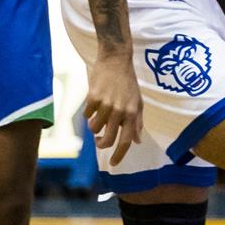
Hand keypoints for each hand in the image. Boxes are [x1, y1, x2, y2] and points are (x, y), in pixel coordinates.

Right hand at [84, 52, 143, 166]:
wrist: (116, 60)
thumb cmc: (127, 82)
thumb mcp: (137, 101)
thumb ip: (137, 122)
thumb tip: (138, 141)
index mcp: (132, 113)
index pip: (126, 140)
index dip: (119, 155)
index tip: (114, 164)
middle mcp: (119, 110)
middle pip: (107, 139)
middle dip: (101, 144)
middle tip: (99, 141)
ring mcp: (106, 104)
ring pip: (94, 128)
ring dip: (94, 126)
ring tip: (99, 115)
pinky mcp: (93, 97)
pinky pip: (86, 114)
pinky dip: (89, 112)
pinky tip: (94, 103)